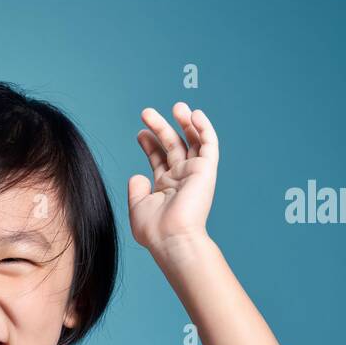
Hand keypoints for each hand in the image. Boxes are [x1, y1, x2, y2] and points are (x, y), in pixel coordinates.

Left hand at [126, 103, 218, 256]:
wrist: (172, 238)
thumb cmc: (154, 230)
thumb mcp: (138, 207)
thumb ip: (136, 189)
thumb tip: (136, 175)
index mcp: (165, 186)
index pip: (159, 158)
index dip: (150, 143)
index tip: (140, 132)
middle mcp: (181, 178)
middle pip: (172, 145)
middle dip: (160, 127)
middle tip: (146, 113)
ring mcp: (194, 173)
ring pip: (191, 141)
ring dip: (184, 122)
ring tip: (174, 106)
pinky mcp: (206, 170)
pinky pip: (209, 144)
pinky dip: (204, 127)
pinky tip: (194, 114)